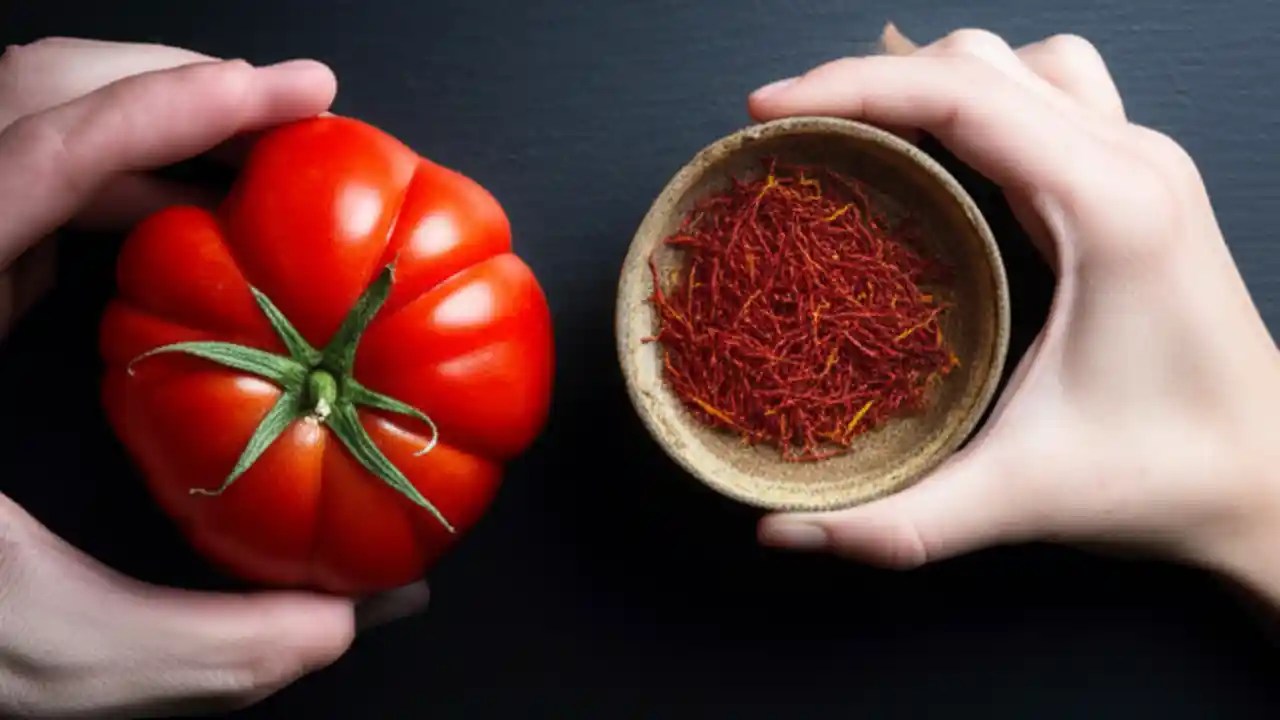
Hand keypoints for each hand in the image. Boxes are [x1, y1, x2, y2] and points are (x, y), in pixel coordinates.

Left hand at [0, 38, 426, 717]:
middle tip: (296, 114)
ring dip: (160, 128)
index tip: (289, 93)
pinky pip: (37, 183)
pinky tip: (190, 232)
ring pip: (36, 123)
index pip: (46, 150)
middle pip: (36, 89)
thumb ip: (200, 645)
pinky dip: (128, 181)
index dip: (178, 107)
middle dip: (181, 84)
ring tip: (265, 169)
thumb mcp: (35, 644)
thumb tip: (345, 623)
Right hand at [751, 28, 1279, 602]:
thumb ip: (899, 522)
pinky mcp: (1136, 188)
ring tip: (858, 124)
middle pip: (984, 63)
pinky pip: (1047, 100)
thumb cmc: (1168, 478)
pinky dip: (978, 101)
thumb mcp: (1023, 499)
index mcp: (1112, 208)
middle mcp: (1134, 164)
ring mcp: (1142, 167)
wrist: (1271, 483)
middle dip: (872, 79)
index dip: (853, 88)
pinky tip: (937, 148)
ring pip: (1022, 66)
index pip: (963, 96)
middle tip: (791, 128)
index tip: (768, 109)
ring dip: (933, 80)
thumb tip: (780, 533)